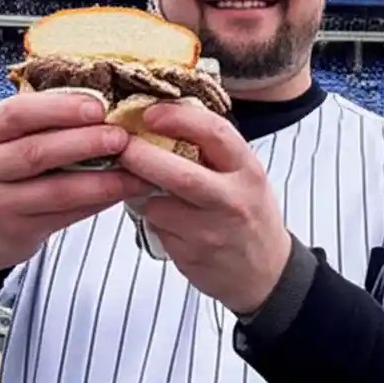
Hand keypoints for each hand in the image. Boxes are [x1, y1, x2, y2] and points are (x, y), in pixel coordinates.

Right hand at [0, 91, 152, 289]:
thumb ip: (36, 125)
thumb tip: (99, 105)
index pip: (16, 114)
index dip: (58, 108)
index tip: (97, 105)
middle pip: (36, 152)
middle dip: (84, 142)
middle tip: (121, 136)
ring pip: (56, 190)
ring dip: (102, 179)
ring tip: (134, 169)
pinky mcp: (16, 231)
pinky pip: (65, 215)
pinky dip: (97, 202)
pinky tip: (120, 191)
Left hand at [117, 103, 290, 314]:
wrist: (265, 272)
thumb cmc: (245, 210)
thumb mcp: (241, 174)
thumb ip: (208, 149)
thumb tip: (155, 116)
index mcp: (247, 169)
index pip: (215, 133)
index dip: (177, 118)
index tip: (148, 112)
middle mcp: (233, 200)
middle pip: (180, 174)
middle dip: (141, 156)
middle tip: (118, 144)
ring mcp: (211, 231)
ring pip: (157, 205)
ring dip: (136, 190)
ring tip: (133, 180)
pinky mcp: (191, 255)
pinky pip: (155, 227)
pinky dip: (146, 215)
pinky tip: (154, 212)